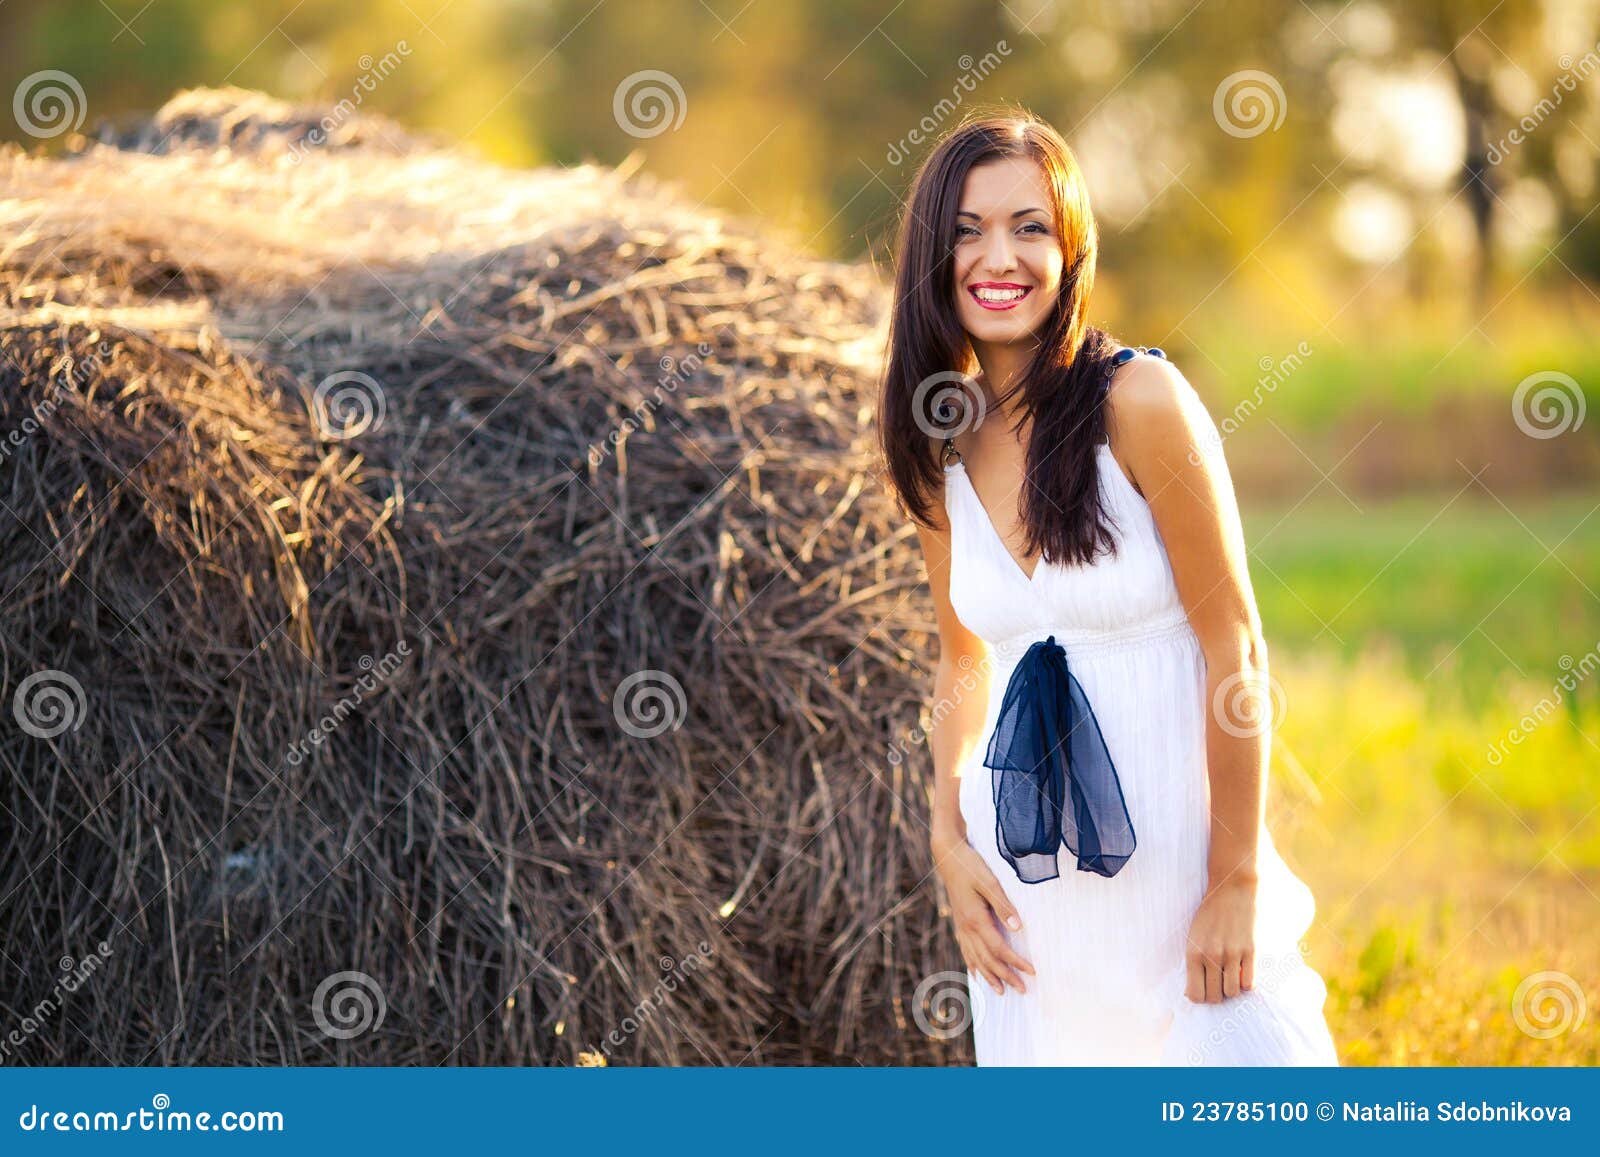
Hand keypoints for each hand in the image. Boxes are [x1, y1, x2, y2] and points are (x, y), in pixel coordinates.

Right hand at [931, 831, 1034, 994]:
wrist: (948, 856)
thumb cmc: (970, 866)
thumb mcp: (989, 881)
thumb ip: (1003, 905)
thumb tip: (1018, 927)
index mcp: (976, 919)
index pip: (999, 949)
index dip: (1016, 962)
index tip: (1032, 972)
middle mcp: (967, 927)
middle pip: (987, 959)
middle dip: (1005, 976)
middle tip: (1022, 990)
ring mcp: (961, 926)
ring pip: (975, 958)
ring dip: (989, 976)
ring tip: (1001, 991)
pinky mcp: (959, 922)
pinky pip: (965, 950)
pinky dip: (973, 964)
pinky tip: (976, 973)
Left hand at [1184, 876, 1256, 1002]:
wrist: (1231, 889)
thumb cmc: (1209, 914)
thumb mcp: (1193, 936)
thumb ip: (1193, 962)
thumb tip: (1191, 993)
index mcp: (1193, 953)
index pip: (1195, 994)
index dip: (1200, 997)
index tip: (1205, 990)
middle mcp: (1211, 956)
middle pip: (1214, 997)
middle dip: (1216, 995)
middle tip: (1219, 984)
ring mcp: (1232, 954)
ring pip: (1232, 993)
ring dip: (1232, 989)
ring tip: (1231, 977)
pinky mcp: (1250, 951)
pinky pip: (1250, 983)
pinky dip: (1247, 983)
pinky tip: (1243, 972)